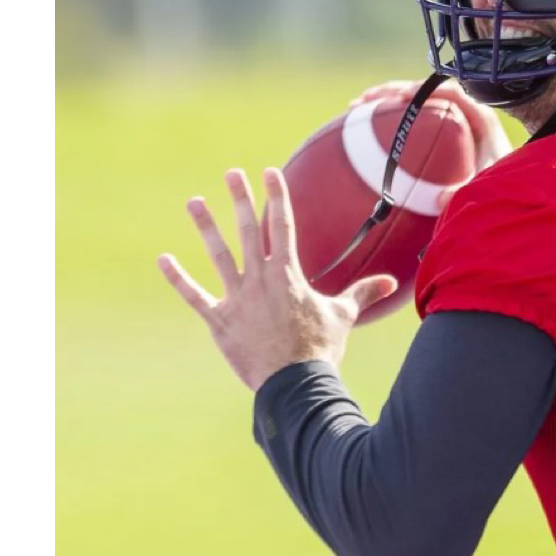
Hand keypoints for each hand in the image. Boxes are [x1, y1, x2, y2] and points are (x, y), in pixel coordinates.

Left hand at [157, 168, 396, 390]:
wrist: (295, 383)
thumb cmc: (320, 349)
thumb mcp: (343, 316)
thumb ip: (363, 292)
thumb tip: (392, 281)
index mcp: (288, 274)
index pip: (283, 225)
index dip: (277, 196)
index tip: (270, 172)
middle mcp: (260, 279)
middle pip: (249, 230)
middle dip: (240, 199)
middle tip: (231, 174)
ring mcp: (237, 298)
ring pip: (218, 255)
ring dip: (206, 227)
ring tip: (194, 201)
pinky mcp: (220, 320)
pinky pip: (194, 296)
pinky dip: (177, 279)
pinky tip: (163, 259)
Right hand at [351, 79, 512, 209]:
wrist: (509, 193)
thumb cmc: (498, 188)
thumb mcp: (483, 190)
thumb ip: (464, 193)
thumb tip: (439, 196)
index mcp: (480, 119)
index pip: (451, 93)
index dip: (425, 90)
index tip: (401, 96)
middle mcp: (465, 114)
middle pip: (425, 91)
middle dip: (392, 91)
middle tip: (364, 100)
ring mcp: (451, 122)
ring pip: (415, 102)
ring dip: (385, 101)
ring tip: (355, 107)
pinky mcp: (440, 133)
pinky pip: (414, 119)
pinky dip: (390, 119)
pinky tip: (365, 126)